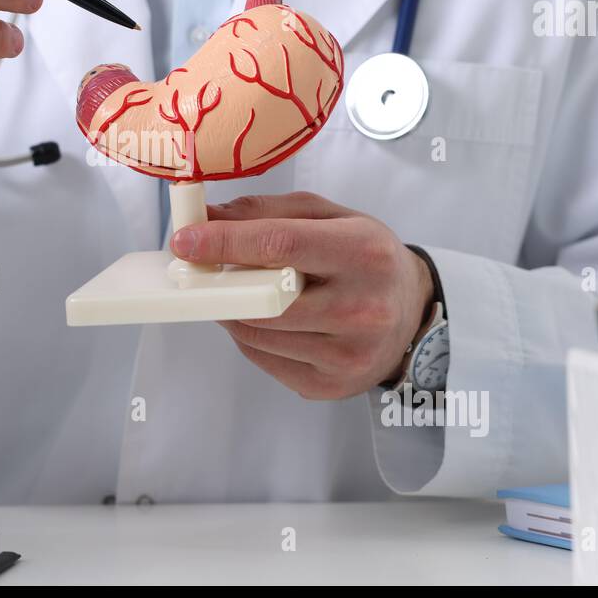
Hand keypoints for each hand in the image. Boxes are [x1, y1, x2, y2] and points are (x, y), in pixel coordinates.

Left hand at [169, 192, 434, 399]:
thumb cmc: (365, 257)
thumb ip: (267, 212)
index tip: (185, 241)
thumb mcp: (329, 217)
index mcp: (363, 253)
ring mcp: (347, 354)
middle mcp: (361, 308)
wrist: (412, 314)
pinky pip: (264, 359)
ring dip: (232, 311)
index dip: (224, 242)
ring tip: (239, 292)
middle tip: (200, 269)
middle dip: (220, 283)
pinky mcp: (330, 385)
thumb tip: (207, 217)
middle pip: (262, 299)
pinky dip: (250, 336)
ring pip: (257, 333)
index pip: (279, 246)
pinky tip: (264, 320)